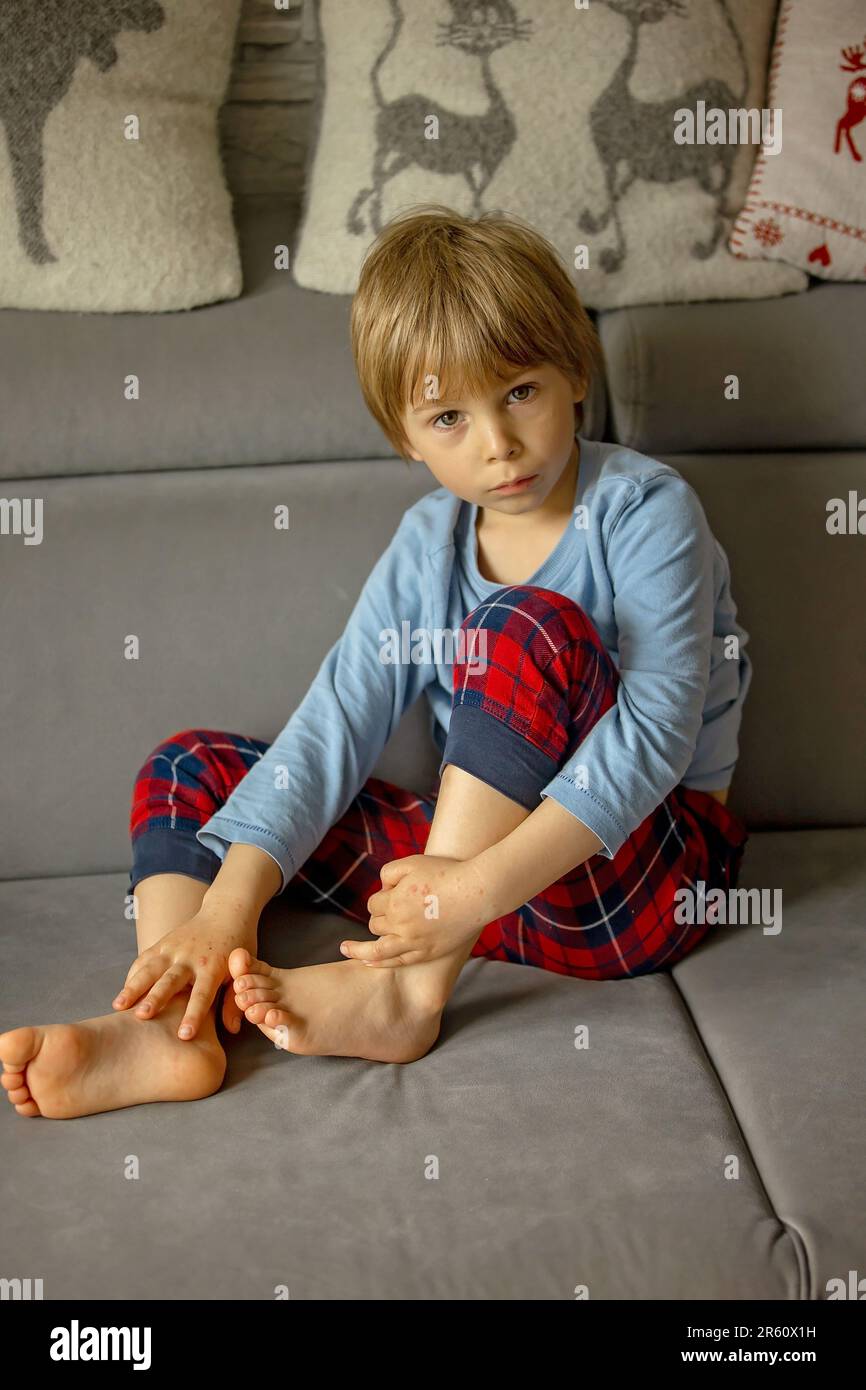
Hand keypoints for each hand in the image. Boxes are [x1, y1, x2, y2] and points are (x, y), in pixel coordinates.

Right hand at [111, 900, 258, 1040]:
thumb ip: (234, 1000)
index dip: (193, 1015)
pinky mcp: (163, 943)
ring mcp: (174, 948)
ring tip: (118, 1006)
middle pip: (170, 980)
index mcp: (213, 966)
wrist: (226, 912)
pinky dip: (132, 975)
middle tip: (142, 1017)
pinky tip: (123, 993)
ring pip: (150, 968)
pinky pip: (144, 959)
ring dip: (134, 987)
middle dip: (155, 998)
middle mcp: (191, 957)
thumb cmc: (237, 947)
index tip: (183, 1035)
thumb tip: (233, 1029)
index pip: (202, 995)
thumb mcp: (242, 971)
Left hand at [339, 854, 492, 966]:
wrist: (476, 892)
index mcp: (395, 902)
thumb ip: (389, 872)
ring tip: (349, 950)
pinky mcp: (427, 953)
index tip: (393, 893)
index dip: (381, 898)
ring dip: (364, 947)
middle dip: (380, 917)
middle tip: (392, 911)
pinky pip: (397, 962)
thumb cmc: (445, 873)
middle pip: (375, 925)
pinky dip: (379, 963)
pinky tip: (367, 961)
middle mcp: (401, 925)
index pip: (373, 904)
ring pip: (379, 949)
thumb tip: (382, 889)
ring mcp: (414, 942)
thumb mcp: (413, 862)